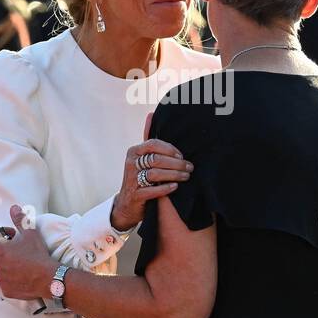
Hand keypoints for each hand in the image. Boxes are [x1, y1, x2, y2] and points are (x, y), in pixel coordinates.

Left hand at [0, 204, 57, 300]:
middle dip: (7, 249)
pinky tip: (23, 276)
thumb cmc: (38, 254)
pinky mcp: (4, 290)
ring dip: (8, 264)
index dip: (7, 233)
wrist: (48, 278)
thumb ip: (20, 219)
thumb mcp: (30, 233)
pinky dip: (11, 278)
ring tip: (23, 264)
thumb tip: (14, 207)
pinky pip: (5, 282)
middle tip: (22, 251)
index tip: (16, 236)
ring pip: (0, 267)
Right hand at [110, 111, 191, 230]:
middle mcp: (131, 164)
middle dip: (177, 163)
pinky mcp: (135, 195)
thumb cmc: (140, 176)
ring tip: (186, 176)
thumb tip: (151, 114)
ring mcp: (132, 180)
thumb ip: (148, 137)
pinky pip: (152, 190)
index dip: (170, 149)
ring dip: (174, 175)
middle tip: (190, 167)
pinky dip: (166, 188)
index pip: (153, 144)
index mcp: (134, 151)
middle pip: (157, 159)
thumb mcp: (141, 156)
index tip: (182, 155)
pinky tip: (176, 187)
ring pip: (156, 174)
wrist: (127, 203)